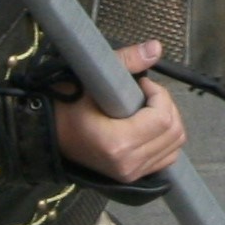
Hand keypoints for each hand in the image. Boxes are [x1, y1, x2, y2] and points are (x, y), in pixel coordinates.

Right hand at [54, 39, 186, 183]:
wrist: (49, 135)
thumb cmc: (66, 106)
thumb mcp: (91, 79)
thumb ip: (126, 61)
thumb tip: (156, 47)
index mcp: (118, 144)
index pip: (162, 118)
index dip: (159, 94)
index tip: (142, 84)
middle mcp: (128, 164)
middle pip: (174, 131)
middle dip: (166, 105)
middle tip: (145, 93)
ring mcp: (132, 174)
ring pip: (175, 145)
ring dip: (168, 120)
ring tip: (146, 108)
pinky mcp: (134, 177)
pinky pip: (168, 157)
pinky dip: (165, 138)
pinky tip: (148, 124)